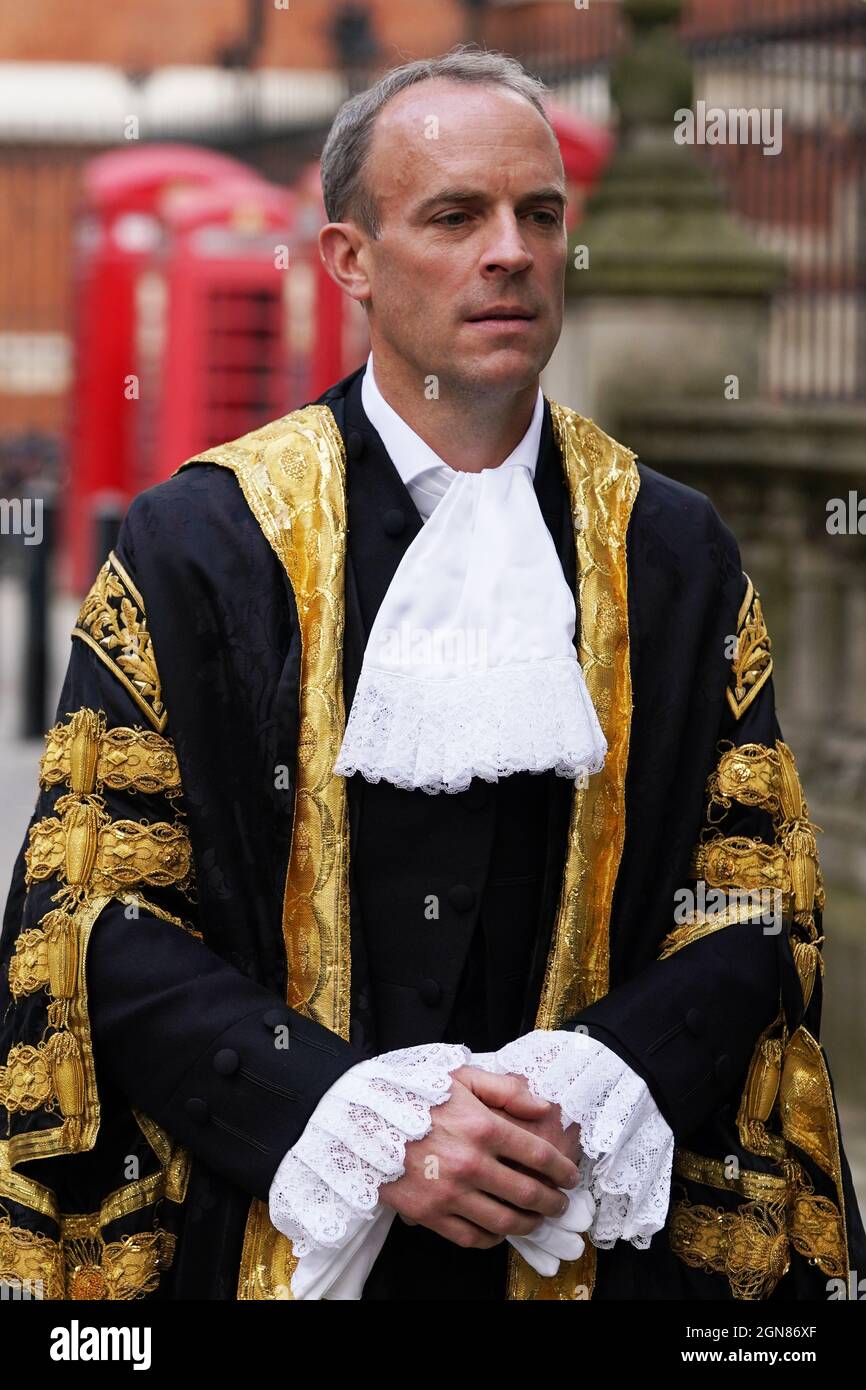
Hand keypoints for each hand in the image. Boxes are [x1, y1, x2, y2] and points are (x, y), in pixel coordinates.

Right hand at [377, 1065, 580, 1250]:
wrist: (360, 1118)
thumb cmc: (412, 1094)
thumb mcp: (460, 1075)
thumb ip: (505, 1089)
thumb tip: (543, 1107)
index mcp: (482, 1126)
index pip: (537, 1156)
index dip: (562, 1170)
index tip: (570, 1177)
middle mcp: (470, 1163)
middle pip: (528, 1194)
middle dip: (552, 1203)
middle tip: (560, 1204)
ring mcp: (449, 1192)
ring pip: (504, 1221)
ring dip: (528, 1225)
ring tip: (536, 1220)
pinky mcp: (429, 1214)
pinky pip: (471, 1237)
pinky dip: (491, 1238)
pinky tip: (498, 1229)